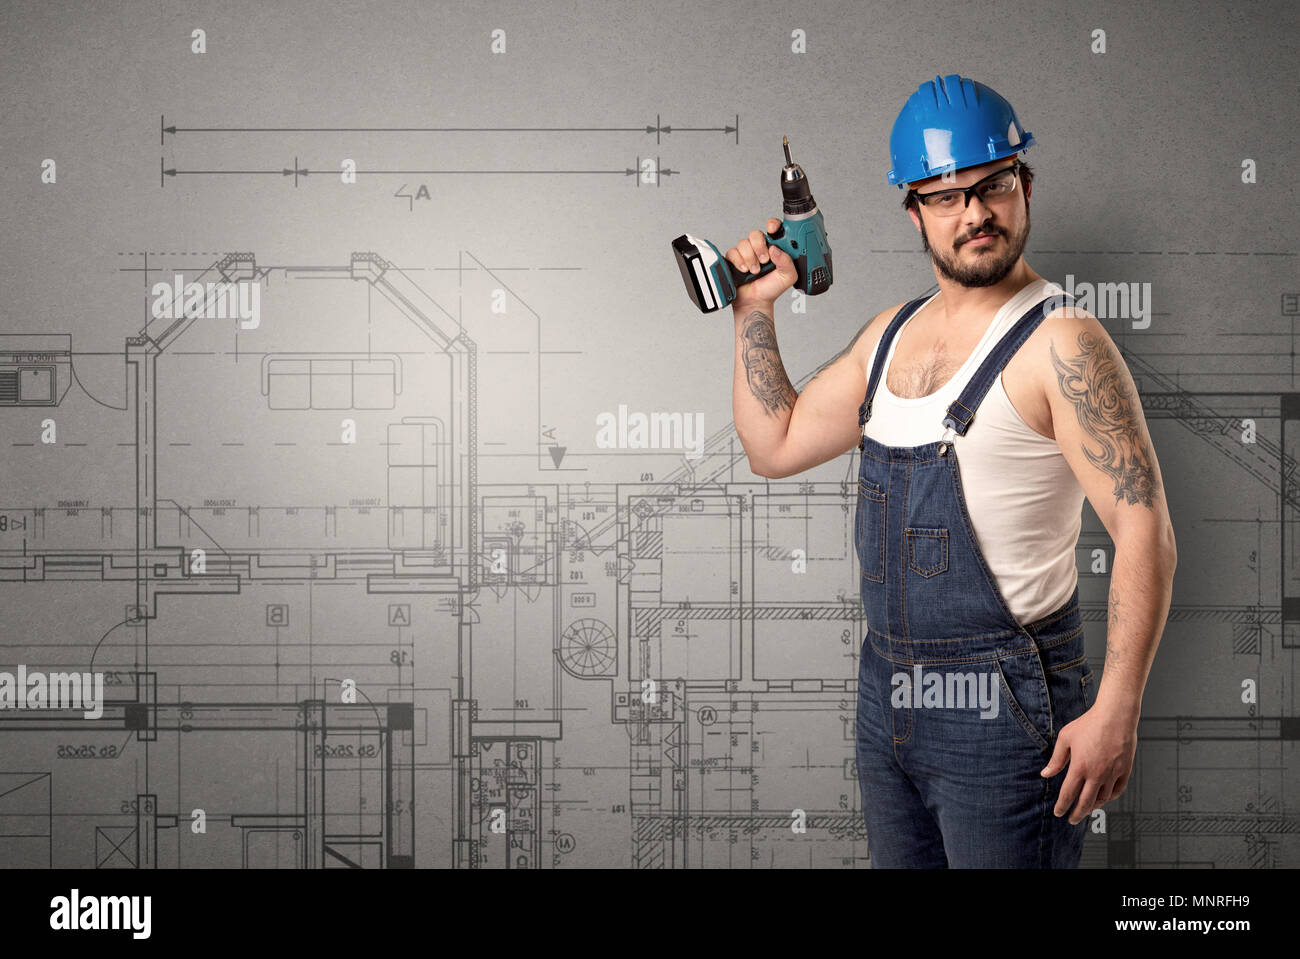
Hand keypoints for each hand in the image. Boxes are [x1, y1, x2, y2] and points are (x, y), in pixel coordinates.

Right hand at [726, 217, 797, 310]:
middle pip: (756, 234)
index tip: (772, 229)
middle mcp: (760, 248)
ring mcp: (747, 253)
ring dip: (750, 258)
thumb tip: (775, 249)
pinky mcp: (734, 259)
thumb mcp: (788, 276)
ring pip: (743, 243)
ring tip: (755, 271)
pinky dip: (739, 261)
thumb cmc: (771, 288)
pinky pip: (733, 252)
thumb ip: (787, 262)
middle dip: (759, 246)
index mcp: (774, 248)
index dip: (772, 224)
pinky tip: (744, 271)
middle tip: (764, 260)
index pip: (773, 229)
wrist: (755, 302)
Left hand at [1040, 700, 1137, 824]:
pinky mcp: (1125, 770)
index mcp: (1080, 767)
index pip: (1068, 794)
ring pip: (1102, 799)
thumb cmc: (1089, 724)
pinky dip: (1109, 798)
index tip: (1059, 813)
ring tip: (1086, 809)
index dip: (1062, 806)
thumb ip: (1056, 759)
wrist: (1115, 715)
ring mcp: (1113, 774)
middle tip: (1072, 820)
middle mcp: (1097, 774)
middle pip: (1085, 802)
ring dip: (1093, 806)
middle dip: (1077, 814)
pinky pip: (1117, 791)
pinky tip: (1103, 798)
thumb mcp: (1065, 738)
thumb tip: (1045, 774)